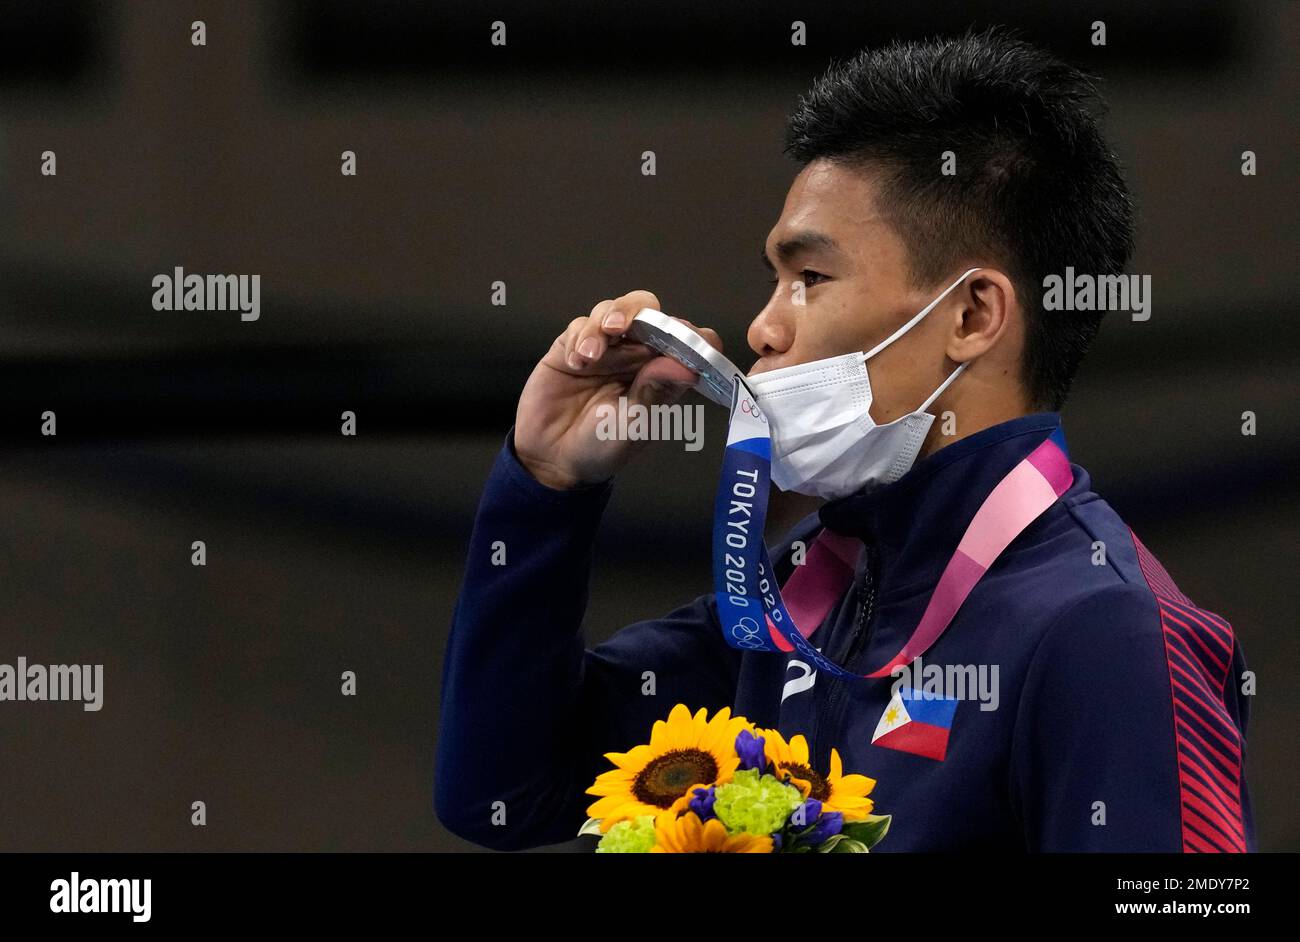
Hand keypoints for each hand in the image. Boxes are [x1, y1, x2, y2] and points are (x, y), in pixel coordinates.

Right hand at [514, 290, 723, 488]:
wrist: (553, 457)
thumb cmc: (601, 446)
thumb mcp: (633, 427)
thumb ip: (654, 393)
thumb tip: (684, 367)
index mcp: (662, 373)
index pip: (686, 340)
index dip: (689, 333)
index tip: (682, 338)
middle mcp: (636, 354)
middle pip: (647, 311)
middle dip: (637, 312)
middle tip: (620, 327)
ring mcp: (606, 347)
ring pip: (612, 310)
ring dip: (602, 325)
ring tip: (591, 356)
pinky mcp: (573, 345)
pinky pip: (580, 325)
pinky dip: (579, 338)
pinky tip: (576, 363)